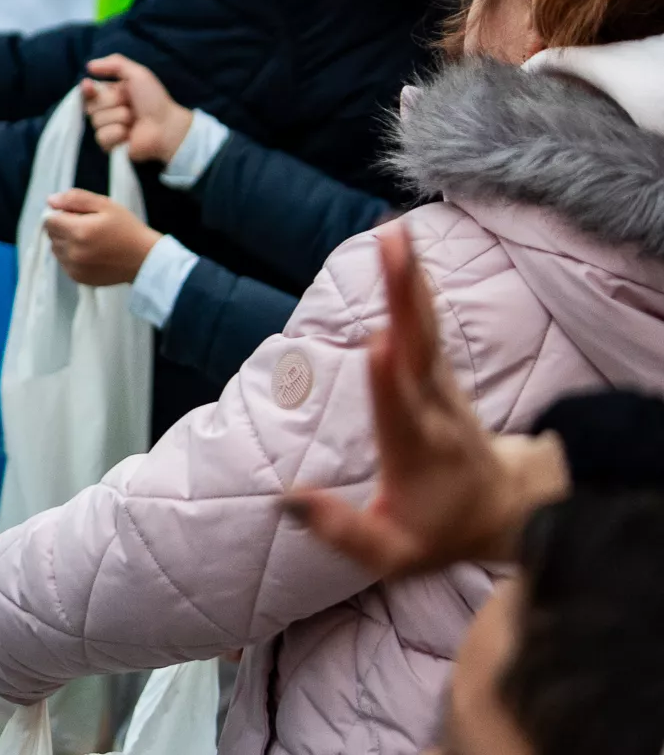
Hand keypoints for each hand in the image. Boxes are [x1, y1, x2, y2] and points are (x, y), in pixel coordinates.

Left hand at [41, 190, 159, 286]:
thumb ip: (75, 199)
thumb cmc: (127, 229)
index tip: (77, 215)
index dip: (60, 214)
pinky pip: (63, 262)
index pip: (49, 220)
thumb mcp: (105, 205)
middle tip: (87, 227)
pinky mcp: (78, 278)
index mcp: (78, 231)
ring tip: (89, 241)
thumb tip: (50, 201)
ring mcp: (74, 267)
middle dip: (63, 227)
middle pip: (51, 234)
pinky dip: (71, 256)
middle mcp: (73, 252)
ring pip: (55, 249)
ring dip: (65, 242)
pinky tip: (90, 253)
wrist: (145, 259)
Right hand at [82, 54, 192, 163]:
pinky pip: (102, 137)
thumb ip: (115, 63)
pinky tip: (129, 134)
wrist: (166, 126)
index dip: (86, 89)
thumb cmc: (154, 100)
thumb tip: (89, 66)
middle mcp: (106, 110)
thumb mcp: (138, 74)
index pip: (87, 91)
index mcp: (110, 94)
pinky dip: (117, 133)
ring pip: (97, 121)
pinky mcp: (109, 145)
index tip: (89, 86)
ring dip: (119, 118)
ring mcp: (107, 128)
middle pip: (91, 106)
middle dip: (112, 103)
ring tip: (134, 120)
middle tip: (131, 105)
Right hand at [282, 226, 568, 574]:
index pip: (400, 412)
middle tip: (392, 250)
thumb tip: (285, 498)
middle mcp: (435, 410)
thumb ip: (341, 530)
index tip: (378, 344)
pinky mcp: (441, 373)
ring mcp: (443, 388)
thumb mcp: (391, 554)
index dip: (387, 382)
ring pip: (425, 328)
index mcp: (416, 451)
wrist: (504, 510)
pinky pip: (426, 325)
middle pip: (419, 349)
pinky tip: (405, 253)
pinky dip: (415, 288)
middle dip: (404, 299)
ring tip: (395, 236)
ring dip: (409, 281)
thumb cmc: (437, 532)